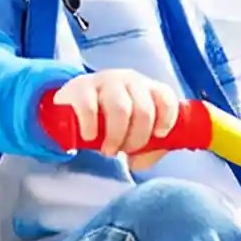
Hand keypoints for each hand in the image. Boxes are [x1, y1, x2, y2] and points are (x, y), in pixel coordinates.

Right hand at [52, 70, 178, 170]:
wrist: (73, 109)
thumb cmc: (112, 123)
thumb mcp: (135, 133)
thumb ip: (149, 149)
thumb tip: (140, 160)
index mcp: (148, 89)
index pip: (166, 98)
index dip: (167, 120)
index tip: (158, 136)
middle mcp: (130, 80)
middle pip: (144, 111)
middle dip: (136, 139)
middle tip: (124, 151)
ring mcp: (105, 81)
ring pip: (120, 109)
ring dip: (116, 136)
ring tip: (108, 149)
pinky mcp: (81, 87)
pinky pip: (90, 108)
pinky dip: (91, 128)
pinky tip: (89, 136)